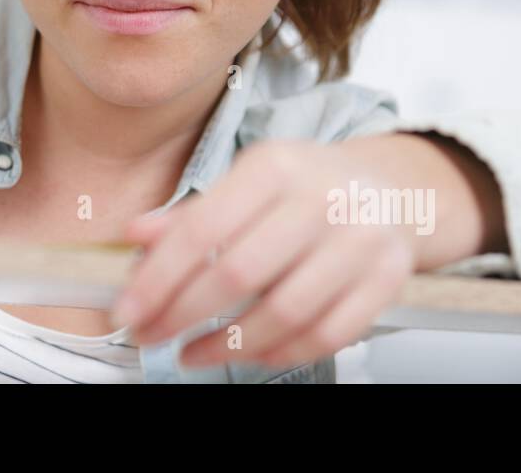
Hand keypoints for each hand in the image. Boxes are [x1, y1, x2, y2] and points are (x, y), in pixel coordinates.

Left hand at [108, 138, 420, 369]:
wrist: (392, 189)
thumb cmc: (310, 186)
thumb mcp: (247, 181)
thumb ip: (193, 213)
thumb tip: (137, 236)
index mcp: (276, 166)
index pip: (203, 228)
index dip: (159, 276)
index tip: (128, 309)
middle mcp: (321, 199)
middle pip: (238, 273)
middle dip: (181, 314)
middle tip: (149, 334)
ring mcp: (359, 241)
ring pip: (284, 312)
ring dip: (227, 345)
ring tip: (191, 351)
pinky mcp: (386, 280)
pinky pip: (327, 333)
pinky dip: (280, 352)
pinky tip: (248, 353)